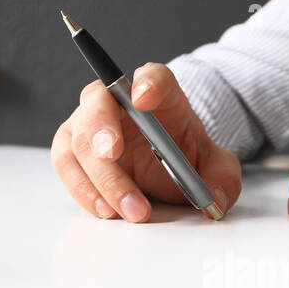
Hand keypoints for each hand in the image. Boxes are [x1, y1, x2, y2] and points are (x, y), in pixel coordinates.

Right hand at [52, 63, 241, 221]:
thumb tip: (214, 200)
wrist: (167, 165)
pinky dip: (82, 189)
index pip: (154, 77)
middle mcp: (118, 101)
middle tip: (112, 154)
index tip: (145, 97)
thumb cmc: (185, 156)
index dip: (148, 83)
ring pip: (78, 139)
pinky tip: (104, 210)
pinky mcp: (73, 149)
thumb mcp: (215, 168)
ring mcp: (90, 123)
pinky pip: (66, 165)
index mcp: (160, 94)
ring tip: (120, 209)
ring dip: (96, 176)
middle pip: (101, 103)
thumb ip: (222, 181)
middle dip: (102, 129)